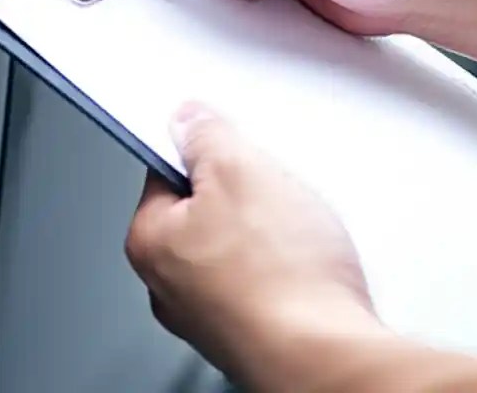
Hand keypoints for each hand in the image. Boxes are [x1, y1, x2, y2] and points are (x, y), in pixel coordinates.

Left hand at [125, 101, 387, 389]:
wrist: (327, 357)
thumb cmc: (278, 280)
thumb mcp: (238, 170)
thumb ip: (207, 137)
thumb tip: (188, 120)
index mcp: (149, 241)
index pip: (165, 173)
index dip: (202, 151)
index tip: (227, 144)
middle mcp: (170, 285)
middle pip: (203, 212)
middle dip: (242, 195)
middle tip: (272, 195)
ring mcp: (211, 314)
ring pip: (238, 249)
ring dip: (270, 235)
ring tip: (298, 238)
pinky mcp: (253, 333)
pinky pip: (267, 283)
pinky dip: (288, 272)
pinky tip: (309, 271)